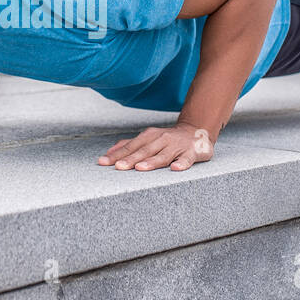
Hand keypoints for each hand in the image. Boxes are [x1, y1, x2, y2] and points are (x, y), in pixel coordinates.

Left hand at [96, 122, 214, 170]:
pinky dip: (182, 163)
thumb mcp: (148, 138)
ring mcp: (177, 146)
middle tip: (118, 167)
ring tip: (140, 168)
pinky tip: (175, 168)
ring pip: (163, 155)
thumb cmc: (167, 139)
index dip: (116, 155)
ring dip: (151, 162)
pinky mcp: (192, 152)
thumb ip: (129, 145)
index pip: (130, 147)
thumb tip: (109, 152)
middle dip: (130, 159)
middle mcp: (161, 140)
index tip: (103, 162)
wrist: (196, 130)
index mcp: (149, 136)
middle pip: (144, 151)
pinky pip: (187, 159)